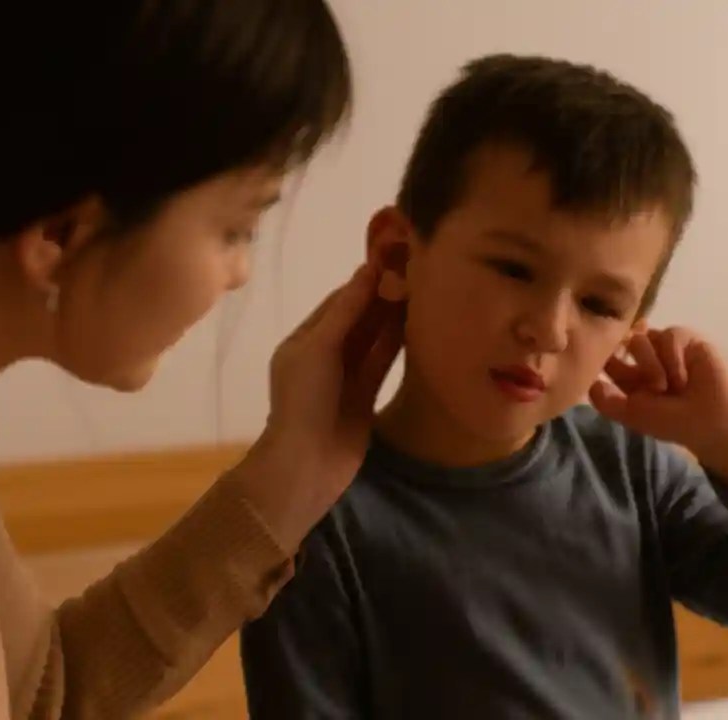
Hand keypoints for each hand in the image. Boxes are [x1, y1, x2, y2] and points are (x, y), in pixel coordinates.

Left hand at [229, 264, 403, 548]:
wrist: (307, 464)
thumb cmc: (304, 402)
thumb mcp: (319, 349)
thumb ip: (345, 312)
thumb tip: (367, 271)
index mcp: (304, 341)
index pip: (337, 302)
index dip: (363, 283)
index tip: (393, 261)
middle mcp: (324, 355)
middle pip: (357, 319)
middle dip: (382, 298)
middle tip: (416, 274)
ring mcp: (345, 377)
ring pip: (373, 340)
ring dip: (393, 319)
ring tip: (423, 293)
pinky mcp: (365, 397)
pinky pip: (383, 363)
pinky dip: (398, 344)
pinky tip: (419, 326)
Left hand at [588, 325, 727, 492]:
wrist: (711, 422)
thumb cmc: (672, 422)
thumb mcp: (632, 415)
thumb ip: (606, 402)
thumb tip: (589, 382)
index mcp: (630, 375)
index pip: (608, 357)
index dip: (604, 358)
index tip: (605, 364)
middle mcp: (645, 357)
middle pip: (622, 344)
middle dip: (634, 368)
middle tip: (654, 390)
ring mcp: (665, 346)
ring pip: (641, 338)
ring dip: (653, 365)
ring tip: (670, 386)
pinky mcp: (687, 339)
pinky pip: (668, 335)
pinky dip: (672, 358)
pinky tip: (683, 377)